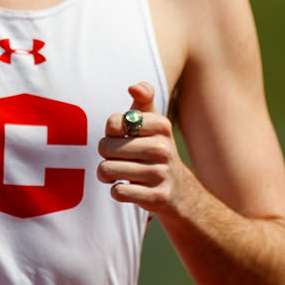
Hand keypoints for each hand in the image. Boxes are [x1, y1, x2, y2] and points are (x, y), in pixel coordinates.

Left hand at [97, 82, 192, 213]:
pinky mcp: (157, 197)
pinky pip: (117, 192)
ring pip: (106, 170)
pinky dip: (118, 191)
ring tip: (122, 174)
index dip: (111, 132)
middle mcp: (163, 148)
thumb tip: (134, 87)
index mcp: (162, 126)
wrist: (180, 190)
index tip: (123, 137)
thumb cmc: (156, 151)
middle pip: (105, 147)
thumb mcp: (155, 124)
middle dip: (106, 155)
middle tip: (120, 158)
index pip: (113, 123)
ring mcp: (161, 173)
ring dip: (108, 175)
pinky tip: (131, 188)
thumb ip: (144, 101)